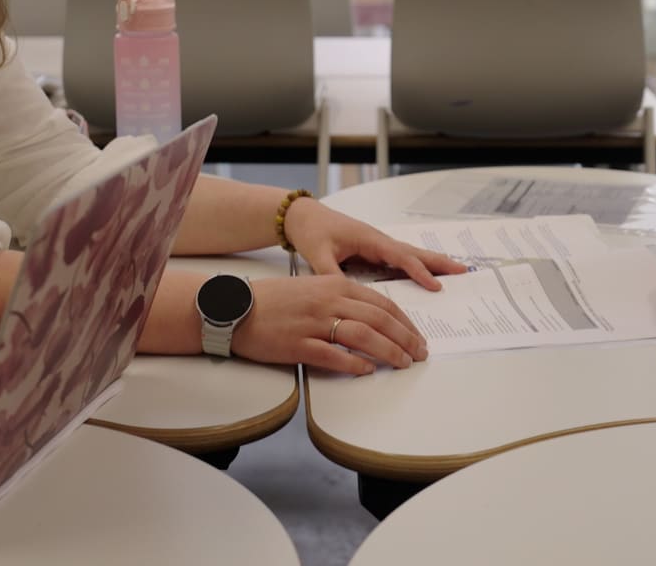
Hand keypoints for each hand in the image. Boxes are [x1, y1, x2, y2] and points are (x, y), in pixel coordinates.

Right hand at [234, 275, 431, 374]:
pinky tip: (367, 370)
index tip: (416, 336)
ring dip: (388, 351)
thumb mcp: (313, 288)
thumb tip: (373, 319)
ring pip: (363, 336)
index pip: (381, 302)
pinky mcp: (299, 345)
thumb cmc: (274, 300)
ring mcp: (314, 323)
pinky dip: (355, 364)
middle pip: (379, 319)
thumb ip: (342, 299)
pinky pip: (334, 356)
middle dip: (405, 338)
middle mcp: (328, 301)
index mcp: (334, 284)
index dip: (404, 321)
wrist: (235, 308)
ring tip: (402, 363)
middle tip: (419, 354)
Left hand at [282, 198, 467, 290]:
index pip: (400, 256)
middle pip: (414, 252)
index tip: (435, 285)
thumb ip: (330, 273)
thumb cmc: (311, 230)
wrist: (302, 217)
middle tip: (462, 271)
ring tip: (455, 271)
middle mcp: (378, 240)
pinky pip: (400, 259)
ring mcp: (377, 245)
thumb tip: (343, 293)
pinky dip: (416, 266)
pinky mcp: (373, 250)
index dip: (418, 272)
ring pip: (410, 254)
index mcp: (369, 239)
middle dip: (438, 262)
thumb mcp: (317, 254)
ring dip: (432, 262)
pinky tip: (425, 274)